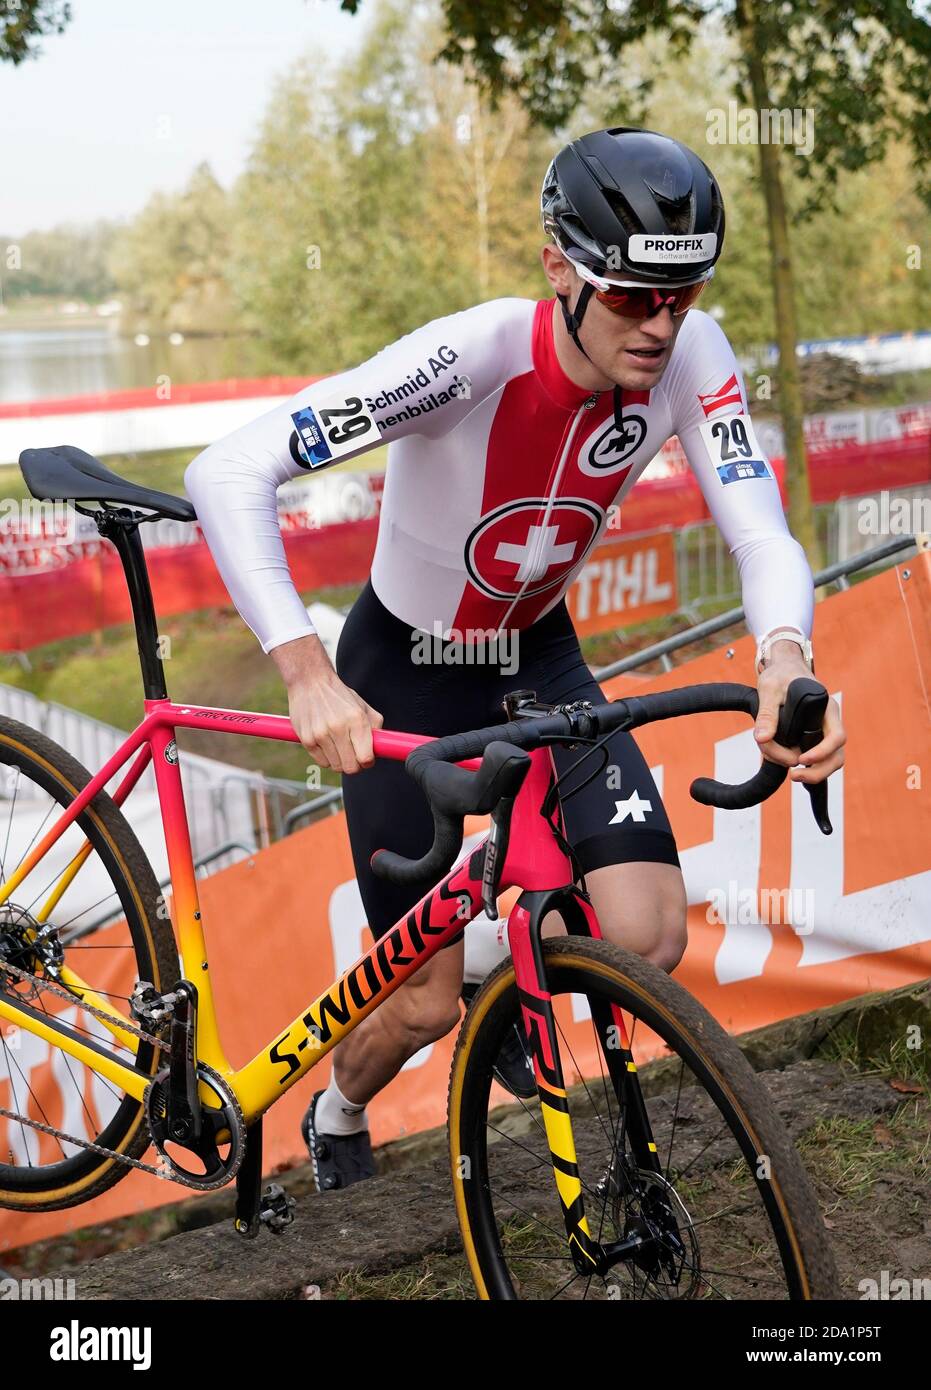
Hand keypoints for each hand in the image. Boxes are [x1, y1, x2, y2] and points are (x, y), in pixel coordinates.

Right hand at [271, 634, 382, 774]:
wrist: (310, 682)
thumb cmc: (339, 696)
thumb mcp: (363, 706)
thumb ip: (375, 727)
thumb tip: (379, 749)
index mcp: (356, 719)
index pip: (366, 758)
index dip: (368, 762)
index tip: (366, 759)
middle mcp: (338, 728)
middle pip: (351, 767)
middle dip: (355, 765)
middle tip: (353, 756)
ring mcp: (320, 734)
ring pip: (336, 766)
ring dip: (340, 760)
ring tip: (338, 745)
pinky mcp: (306, 739)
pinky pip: (322, 762)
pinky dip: (326, 757)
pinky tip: (326, 744)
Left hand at [753, 641, 844, 785]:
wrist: (784, 669)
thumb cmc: (780, 675)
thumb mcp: (770, 689)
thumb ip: (767, 713)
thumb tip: (762, 738)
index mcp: (826, 708)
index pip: (837, 736)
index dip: (823, 752)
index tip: (801, 760)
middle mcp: (829, 722)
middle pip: (837, 756)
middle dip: (818, 771)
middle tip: (794, 776)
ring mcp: (823, 732)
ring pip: (828, 761)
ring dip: (812, 773)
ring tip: (790, 774)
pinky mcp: (813, 738)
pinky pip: (814, 758)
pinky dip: (800, 764)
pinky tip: (781, 760)